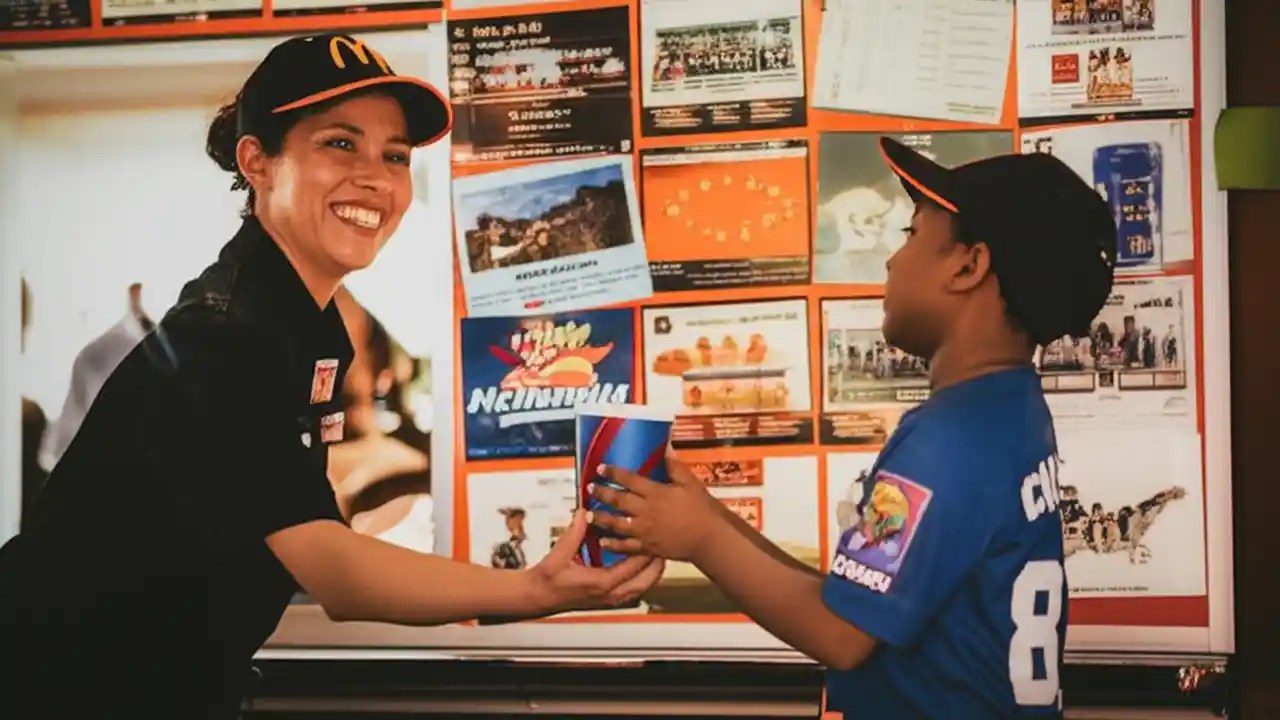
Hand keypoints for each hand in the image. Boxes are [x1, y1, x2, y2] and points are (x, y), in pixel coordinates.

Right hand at [527, 508, 664, 613]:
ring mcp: (610, 599)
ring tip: (660, 556)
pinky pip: (633, 590)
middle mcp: (609, 594)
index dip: (646, 551)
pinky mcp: (608, 599)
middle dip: (657, 564)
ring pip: (641, 588)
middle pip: (645, 581)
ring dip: (652, 572)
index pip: (632, 567)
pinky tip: (644, 568)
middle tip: (665, 546)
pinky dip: (643, 578)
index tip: (655, 537)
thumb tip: (585, 513)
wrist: (538, 596)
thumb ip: (575, 532)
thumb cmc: (547, 580)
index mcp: (601, 583)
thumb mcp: (560, 553)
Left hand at [588, 452, 723, 562]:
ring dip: (601, 518)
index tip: (600, 468)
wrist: (708, 537)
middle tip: (589, 488)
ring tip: (588, 514)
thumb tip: (666, 446)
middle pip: (619, 501)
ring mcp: (644, 531)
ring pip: (617, 524)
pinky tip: (603, 541)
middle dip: (602, 494)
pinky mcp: (647, 547)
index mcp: (655, 493)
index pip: (629, 480)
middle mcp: (645, 511)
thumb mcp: (690, 482)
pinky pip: (626, 546)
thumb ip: (674, 466)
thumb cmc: (700, 508)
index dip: (613, 473)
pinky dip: (613, 544)